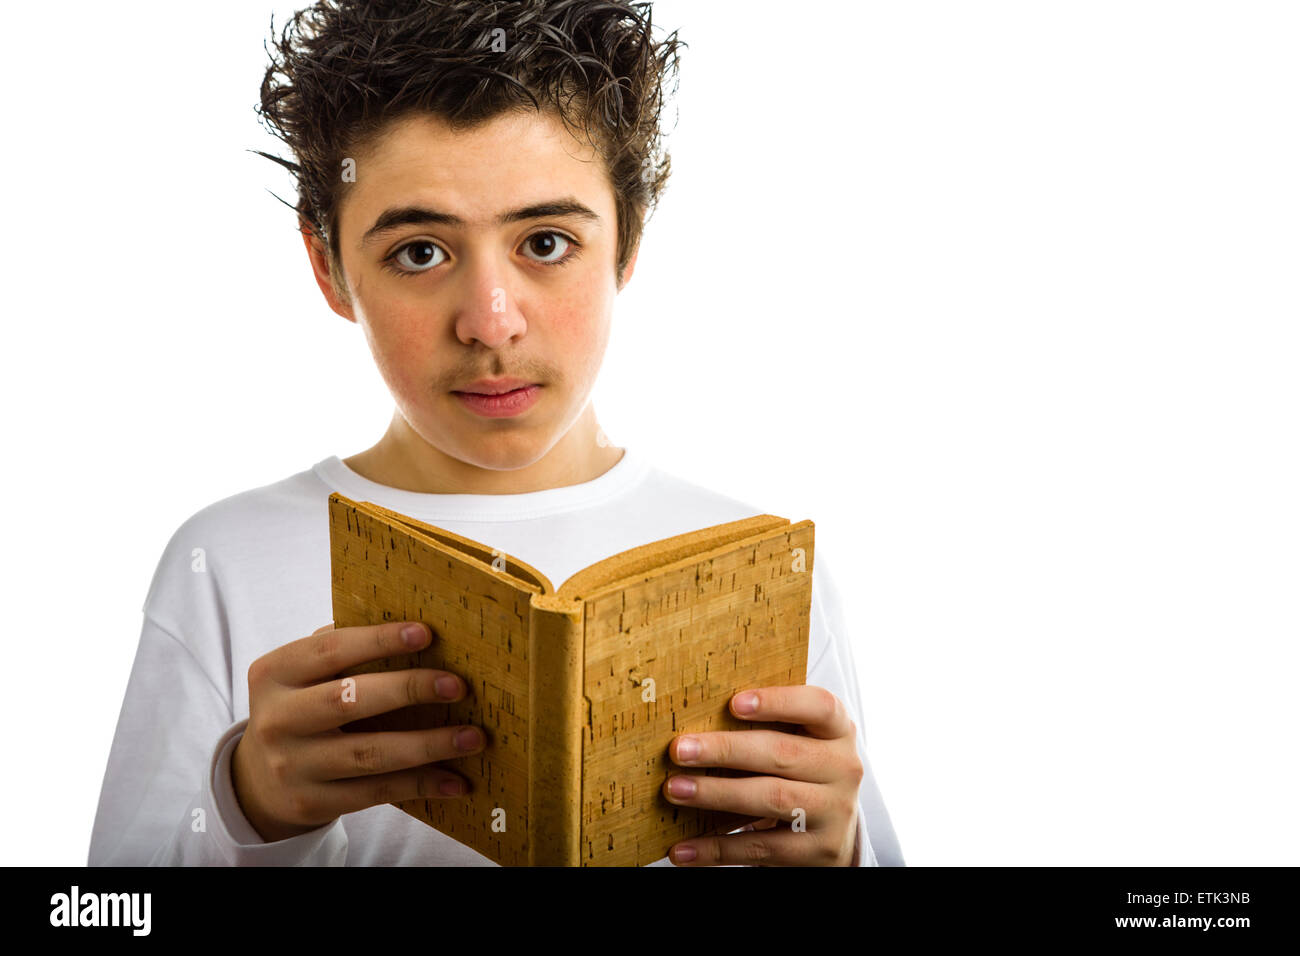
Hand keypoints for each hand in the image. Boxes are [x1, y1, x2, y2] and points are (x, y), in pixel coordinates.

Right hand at [230, 620, 484, 842]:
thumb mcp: (304, 676)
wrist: (259, 779)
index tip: (426, 633)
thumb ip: (345, 652)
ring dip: (428, 745)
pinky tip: (456, 780)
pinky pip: (375, 792)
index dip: (379, 640)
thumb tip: (419, 633)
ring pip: (369, 753)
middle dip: (409, 689)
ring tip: (473, 737)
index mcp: (275, 673)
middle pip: (349, 700)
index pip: (330, 650)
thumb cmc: (303, 707)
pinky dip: (421, 784)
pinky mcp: (311, 802)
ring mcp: (291, 765)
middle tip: (459, 686)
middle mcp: (276, 719)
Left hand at [662, 685, 863, 865]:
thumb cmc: (801, 768)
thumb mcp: (800, 740)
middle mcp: (843, 768)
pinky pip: (761, 848)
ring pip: (771, 799)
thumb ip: (767, 724)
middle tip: (680, 750)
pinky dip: (717, 848)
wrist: (835, 828)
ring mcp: (834, 811)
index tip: (733, 703)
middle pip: (782, 754)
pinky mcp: (818, 851)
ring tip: (676, 789)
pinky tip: (684, 847)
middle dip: (725, 750)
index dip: (777, 702)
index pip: (819, 706)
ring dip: (717, 793)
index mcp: (838, 730)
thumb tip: (697, 715)